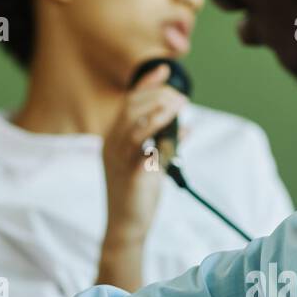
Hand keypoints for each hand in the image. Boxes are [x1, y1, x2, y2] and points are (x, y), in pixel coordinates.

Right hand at [98, 63, 187, 273]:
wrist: (125, 227)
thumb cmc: (137, 195)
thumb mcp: (151, 163)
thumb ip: (164, 143)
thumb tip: (185, 125)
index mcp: (113, 140)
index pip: (127, 103)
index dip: (146, 84)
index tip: (164, 69)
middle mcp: (111, 146)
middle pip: (130, 108)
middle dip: (158, 96)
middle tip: (181, 97)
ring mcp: (118, 160)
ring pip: (134, 125)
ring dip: (159, 111)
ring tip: (179, 105)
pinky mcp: (130, 176)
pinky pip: (144, 151)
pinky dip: (163, 139)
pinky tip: (181, 132)